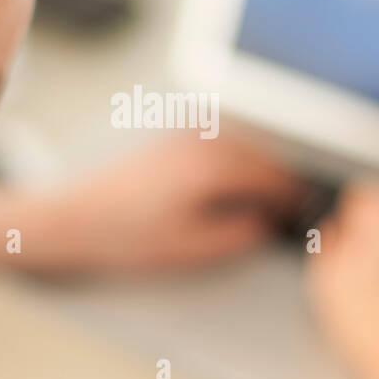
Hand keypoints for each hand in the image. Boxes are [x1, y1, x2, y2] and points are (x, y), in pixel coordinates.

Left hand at [35, 132, 307, 274]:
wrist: (74, 217)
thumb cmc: (127, 235)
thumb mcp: (193, 248)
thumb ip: (240, 234)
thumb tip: (268, 221)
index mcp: (213, 167)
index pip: (273, 176)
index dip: (295, 197)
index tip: (305, 212)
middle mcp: (203, 139)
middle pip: (263, 153)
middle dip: (281, 179)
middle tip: (290, 208)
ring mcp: (185, 130)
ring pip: (243, 142)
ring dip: (260, 164)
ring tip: (264, 198)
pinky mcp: (171, 132)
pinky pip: (220, 136)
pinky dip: (236, 154)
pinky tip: (231, 181)